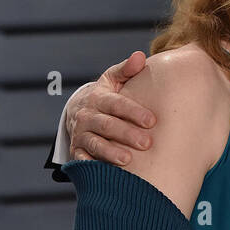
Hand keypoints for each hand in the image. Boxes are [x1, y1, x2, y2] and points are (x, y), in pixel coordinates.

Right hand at [67, 51, 156, 165]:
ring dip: (110, 152)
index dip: (133, 112)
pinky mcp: (77, 151)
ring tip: (128, 160)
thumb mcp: (113, 80)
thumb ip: (127, 70)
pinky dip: (92, 167)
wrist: (78, 113)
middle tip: (147, 143)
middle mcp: (87, 116)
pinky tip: (106, 173)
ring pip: (94, 143)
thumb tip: (140, 56)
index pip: (116, 104)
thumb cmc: (106, 98)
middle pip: (107, 125)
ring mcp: (80, 134)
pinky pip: (82, 160)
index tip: (152, 121)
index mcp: (98, 98)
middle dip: (126, 134)